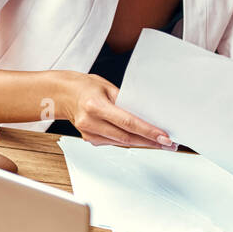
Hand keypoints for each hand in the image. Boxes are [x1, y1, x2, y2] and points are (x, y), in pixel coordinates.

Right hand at [59, 72, 176, 148]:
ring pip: (121, 143)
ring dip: (142, 144)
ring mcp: (89, 133)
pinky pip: (114, 143)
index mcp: (96, 106)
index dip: (148, 132)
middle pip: (127, 137)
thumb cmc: (85, 87)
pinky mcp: (89, 139)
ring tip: (160, 144)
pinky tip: (141, 140)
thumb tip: (146, 114)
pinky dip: (129, 142)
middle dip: (151, 142)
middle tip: (169, 145)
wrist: (62, 95)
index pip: (128, 122)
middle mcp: (91, 122)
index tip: (164, 137)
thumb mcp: (107, 87)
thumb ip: (126, 101)